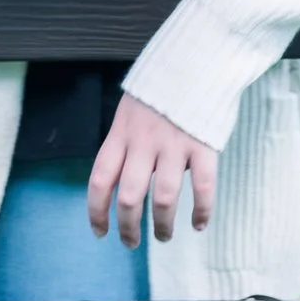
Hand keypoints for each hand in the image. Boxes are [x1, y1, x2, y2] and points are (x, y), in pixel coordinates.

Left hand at [88, 94, 218, 248]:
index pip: (99, 180)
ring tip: (164, 236)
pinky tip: (198, 224)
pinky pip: (202, 187)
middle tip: (131, 243)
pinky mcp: (203, 145)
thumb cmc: (160, 89)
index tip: (99, 232)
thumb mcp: (130, 110)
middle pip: (128, 196)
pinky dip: (201, 211)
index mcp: (120, 133)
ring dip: (162, 225)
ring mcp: (174, 144)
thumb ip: (125, 143)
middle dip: (127, 227)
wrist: (196, 57)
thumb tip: (119, 181)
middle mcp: (143, 142)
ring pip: (162, 198)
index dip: (95, 211)